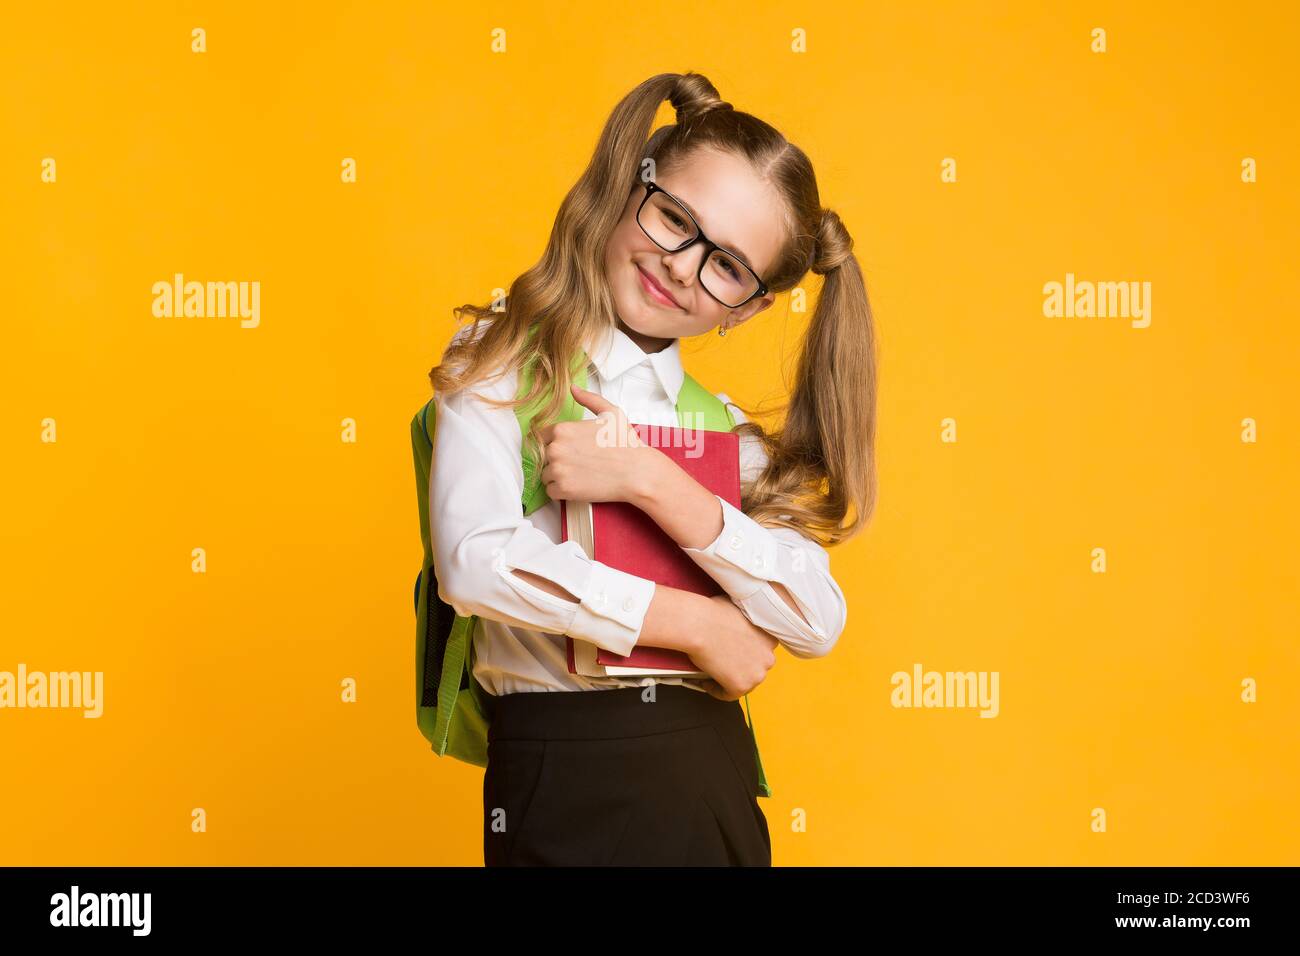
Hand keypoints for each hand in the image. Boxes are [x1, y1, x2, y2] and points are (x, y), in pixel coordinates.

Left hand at [537, 385, 660, 503]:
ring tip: (581, 475)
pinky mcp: (563, 489)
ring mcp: (558, 470)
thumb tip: (573, 389)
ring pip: (546, 475)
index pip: (541, 437)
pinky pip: (551, 492)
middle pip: (543, 457)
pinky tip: (578, 486)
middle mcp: (555, 449)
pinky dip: (561, 492)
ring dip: (558, 477)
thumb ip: (589, 399)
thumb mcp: (610, 413)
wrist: (637, 472)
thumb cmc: (626, 444)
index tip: (568, 450)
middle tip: (578, 464)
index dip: (554, 444)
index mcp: (562, 430)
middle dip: (557, 460)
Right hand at [692, 594, 778, 700]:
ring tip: (712, 673)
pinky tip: (706, 681)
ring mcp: (757, 674)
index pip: (761, 651)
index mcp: (771, 638)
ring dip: (729, 679)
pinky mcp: (741, 686)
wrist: (700, 624)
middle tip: (721, 663)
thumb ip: (746, 623)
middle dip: (740, 666)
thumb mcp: (739, 610)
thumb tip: (735, 626)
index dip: (746, 653)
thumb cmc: (714, 612)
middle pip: (755, 668)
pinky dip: (716, 690)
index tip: (732, 653)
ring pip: (744, 682)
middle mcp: (769, 658)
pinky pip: (728, 694)